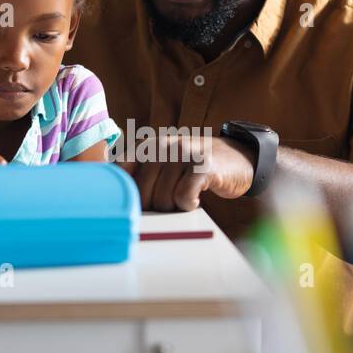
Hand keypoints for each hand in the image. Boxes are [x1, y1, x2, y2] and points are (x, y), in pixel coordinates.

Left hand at [120, 134, 254, 210]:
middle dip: (154, 206)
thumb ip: (139, 174)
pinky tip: (196, 200)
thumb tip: (113, 200)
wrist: (239, 157)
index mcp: (147, 145)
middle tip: (170, 202)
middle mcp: (162, 145)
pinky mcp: (203, 166)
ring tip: (185, 198)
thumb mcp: (164, 162)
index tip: (137, 204)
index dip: (127, 195)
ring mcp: (183, 154)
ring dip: (174, 207)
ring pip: (162, 199)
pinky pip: (183, 198)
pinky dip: (189, 205)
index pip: (121, 173)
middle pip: (142, 193)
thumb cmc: (195, 167)